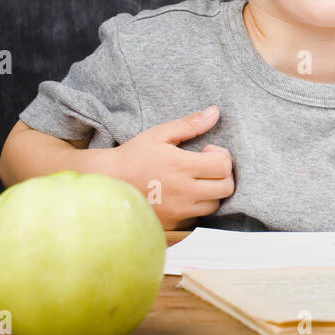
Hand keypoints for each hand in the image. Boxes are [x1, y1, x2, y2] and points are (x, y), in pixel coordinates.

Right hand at [94, 106, 234, 229]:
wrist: (108, 181)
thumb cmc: (134, 155)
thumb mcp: (160, 134)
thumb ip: (190, 124)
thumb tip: (215, 112)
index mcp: (181, 166)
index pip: (223, 166)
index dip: (222, 156)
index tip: (206, 151)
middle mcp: (183, 191)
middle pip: (226, 188)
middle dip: (223, 174)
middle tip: (206, 166)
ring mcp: (178, 210)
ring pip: (215, 205)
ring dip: (213, 191)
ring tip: (197, 180)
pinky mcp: (172, 223)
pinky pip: (198, 217)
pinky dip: (199, 206)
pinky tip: (186, 194)